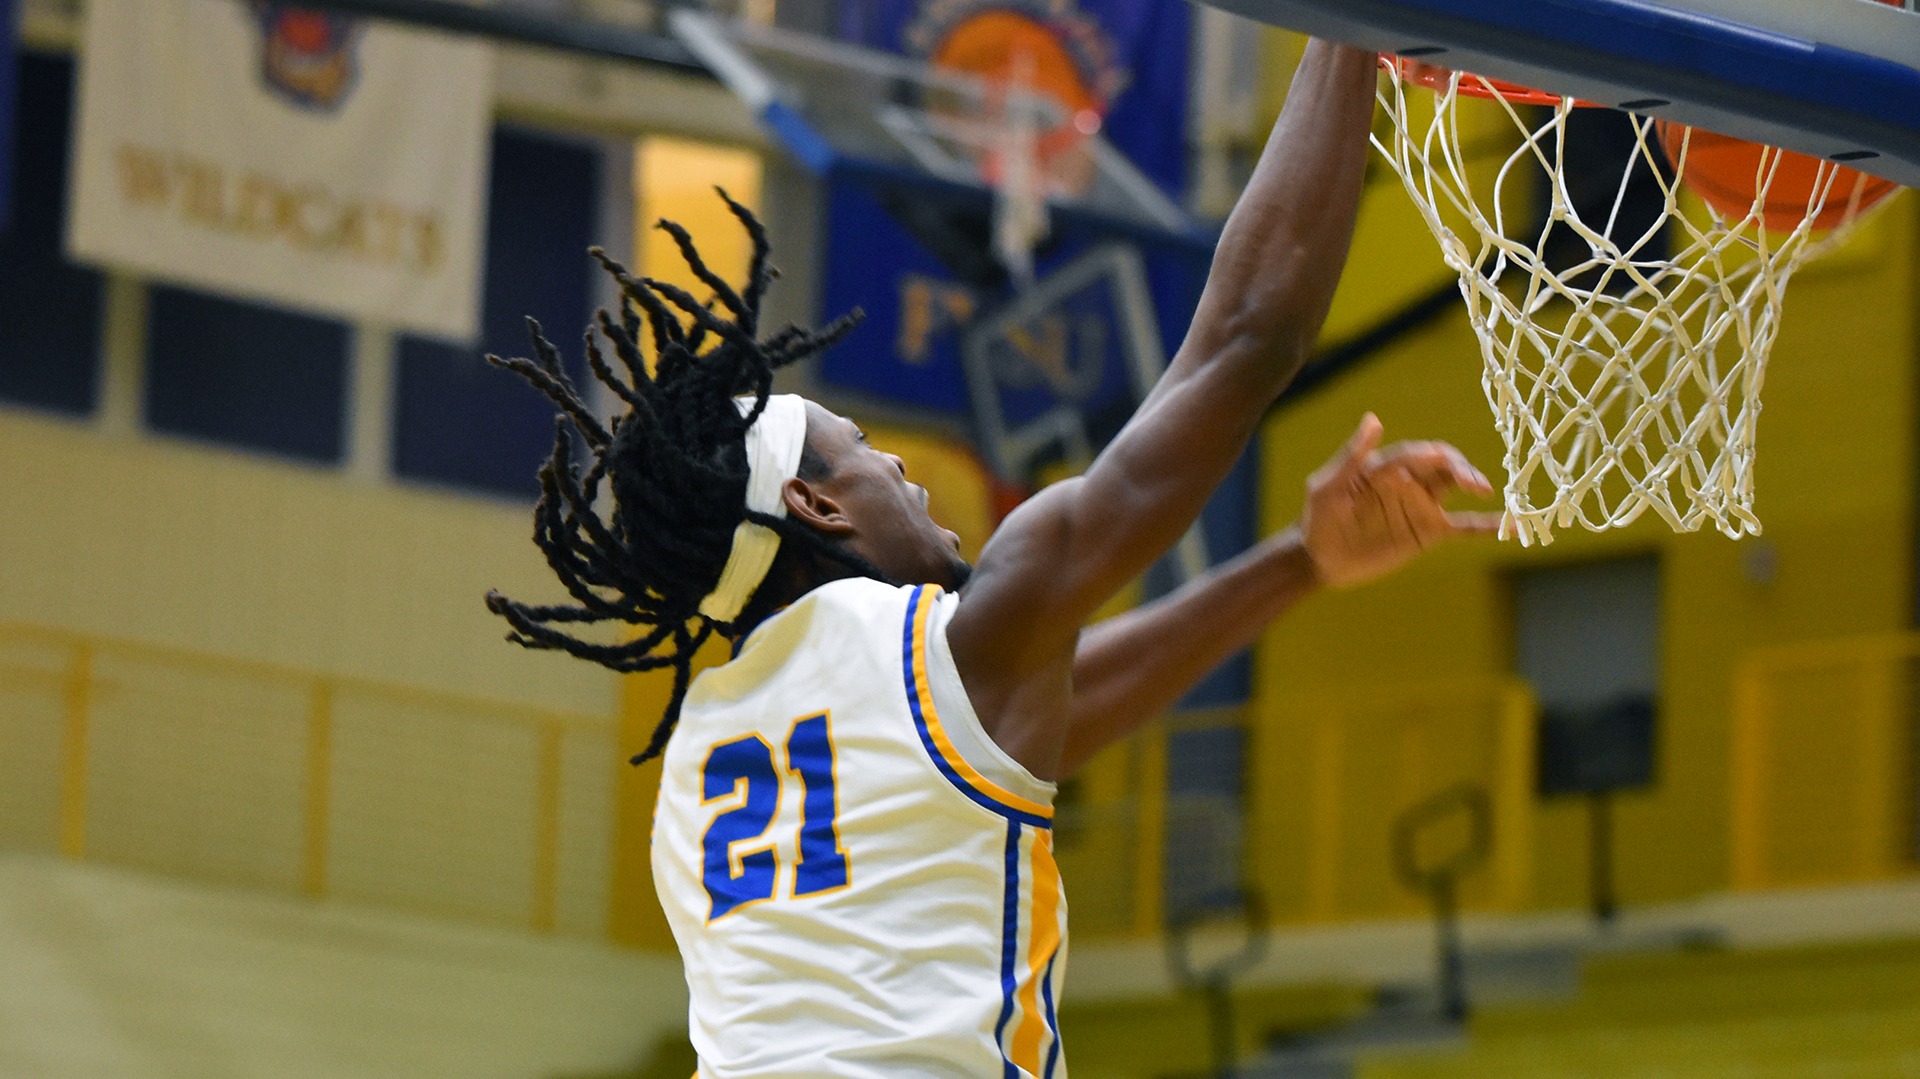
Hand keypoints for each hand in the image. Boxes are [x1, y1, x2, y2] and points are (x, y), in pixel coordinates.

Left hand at [1301, 413, 1500, 588]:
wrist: (1320, 558)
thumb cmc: (1319, 518)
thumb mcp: (1329, 486)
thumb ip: (1352, 456)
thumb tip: (1374, 419)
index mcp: (1385, 466)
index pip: (1414, 455)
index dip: (1428, 456)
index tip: (1441, 461)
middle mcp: (1408, 481)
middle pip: (1442, 466)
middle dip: (1460, 469)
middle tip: (1473, 483)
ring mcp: (1421, 505)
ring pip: (1455, 488)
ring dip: (1474, 484)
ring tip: (1485, 491)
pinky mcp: (1428, 531)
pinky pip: (1462, 526)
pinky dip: (1486, 525)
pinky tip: (1512, 527)